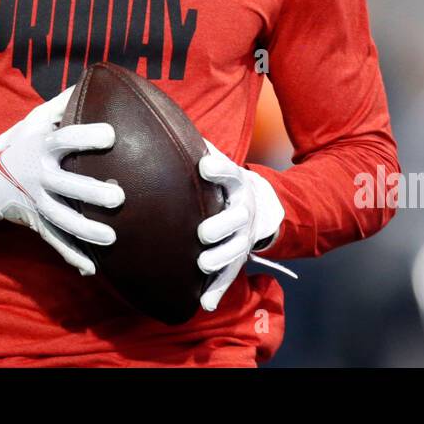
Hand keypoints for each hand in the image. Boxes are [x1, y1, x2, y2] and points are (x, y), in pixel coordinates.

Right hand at [0, 85, 124, 276]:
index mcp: (42, 147)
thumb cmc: (20, 141)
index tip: (111, 134)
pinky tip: (91, 268)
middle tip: (119, 197)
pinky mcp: (37, 222)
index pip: (65, 139)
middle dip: (91, 192)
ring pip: (62, 219)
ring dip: (86, 231)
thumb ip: (63, 103)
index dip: (86, 136)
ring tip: (112, 238)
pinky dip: (71, 255)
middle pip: (66, 185)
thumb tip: (94, 79)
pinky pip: (54, 241)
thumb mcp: (35, 119)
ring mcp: (37, 202)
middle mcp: (39, 176)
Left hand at [196, 137, 296, 311]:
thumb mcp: (217, 163)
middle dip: (221, 227)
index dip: (219, 170)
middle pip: (236, 220)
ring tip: (202, 263)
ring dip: (219, 259)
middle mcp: (243, 212)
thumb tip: (165, 120)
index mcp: (237, 185)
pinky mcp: (237, 259)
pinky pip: (228, 278)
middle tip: (202, 233)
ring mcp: (242, 238)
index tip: (203, 165)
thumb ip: (199, 148)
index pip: (231, 175)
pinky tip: (205, 304)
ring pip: (234, 251)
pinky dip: (217, 291)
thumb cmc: (223, 184)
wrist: (258, 206)